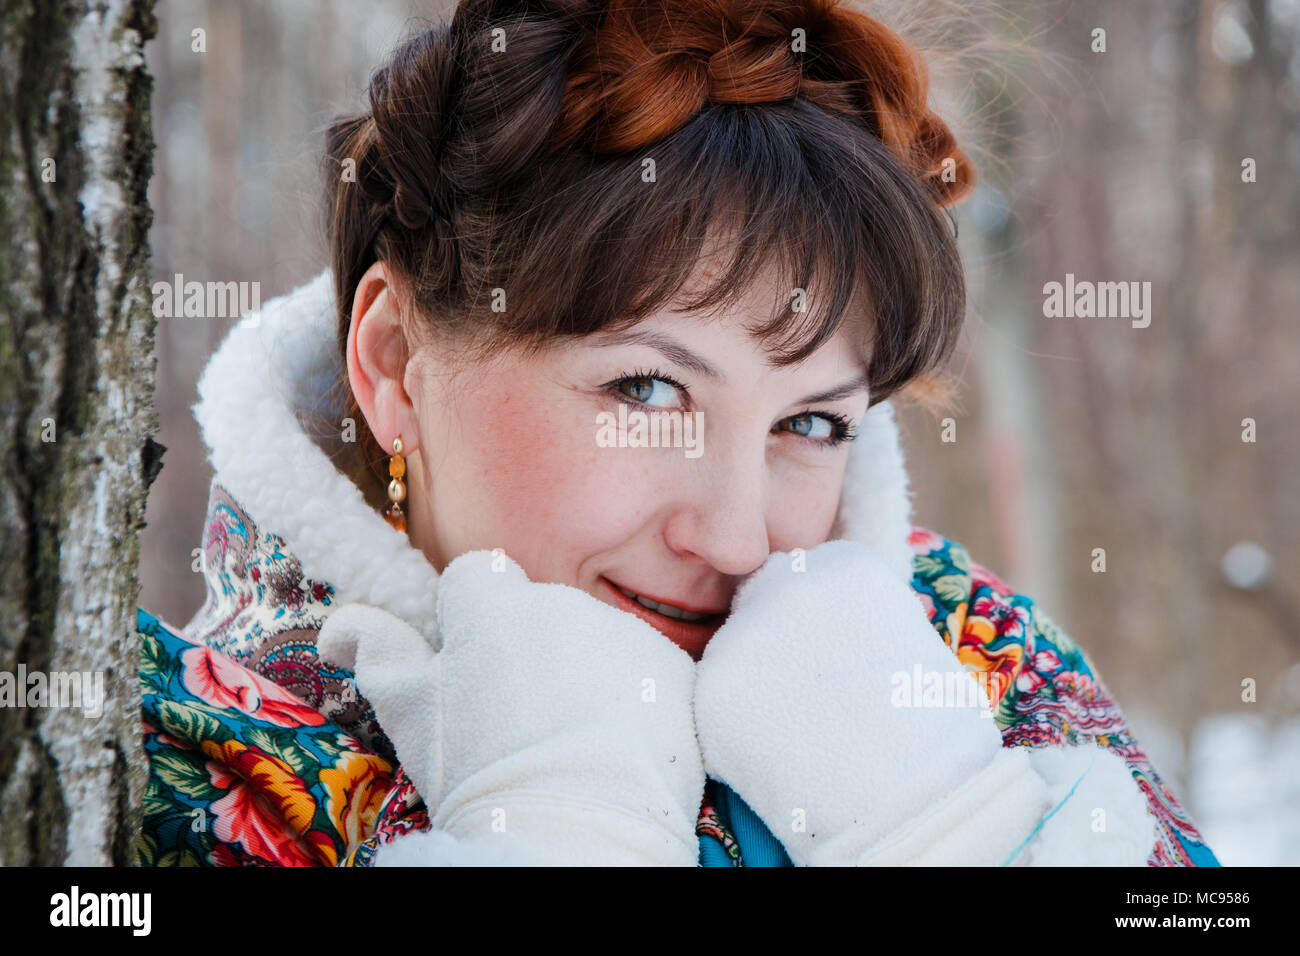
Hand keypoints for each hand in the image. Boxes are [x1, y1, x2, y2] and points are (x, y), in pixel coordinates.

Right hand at [319, 549, 704, 865]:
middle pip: (538, 611)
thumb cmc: (478, 771)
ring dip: (582, 674)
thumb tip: (340, 623)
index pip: (478, 576)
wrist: (573, 833)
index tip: (471, 664)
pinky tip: (614, 747)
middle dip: (527, 650)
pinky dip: (631, 701)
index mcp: (495, 604)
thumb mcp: (408, 713)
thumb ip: (375, 650)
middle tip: (517, 720)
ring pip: (594, 641)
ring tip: (568, 740)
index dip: (469, 617)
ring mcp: (625, 634)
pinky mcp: (672, 672)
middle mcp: (564, 601)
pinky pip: (643, 673)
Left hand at [694, 539, 1049, 865]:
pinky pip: (715, 710)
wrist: (914, 795)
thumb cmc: (928, 729)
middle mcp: (787, 581)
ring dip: (753, 692)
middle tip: (813, 704)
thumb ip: (849, 613)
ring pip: (732, 660)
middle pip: (758, 608)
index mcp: (841, 562)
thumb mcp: (906, 637)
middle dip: (774, 651)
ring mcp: (745, 632)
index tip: (841, 665)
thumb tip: (819, 621)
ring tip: (803, 734)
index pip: (801, 581)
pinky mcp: (714, 687)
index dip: (816, 631)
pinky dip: (736, 737)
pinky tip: (780, 757)